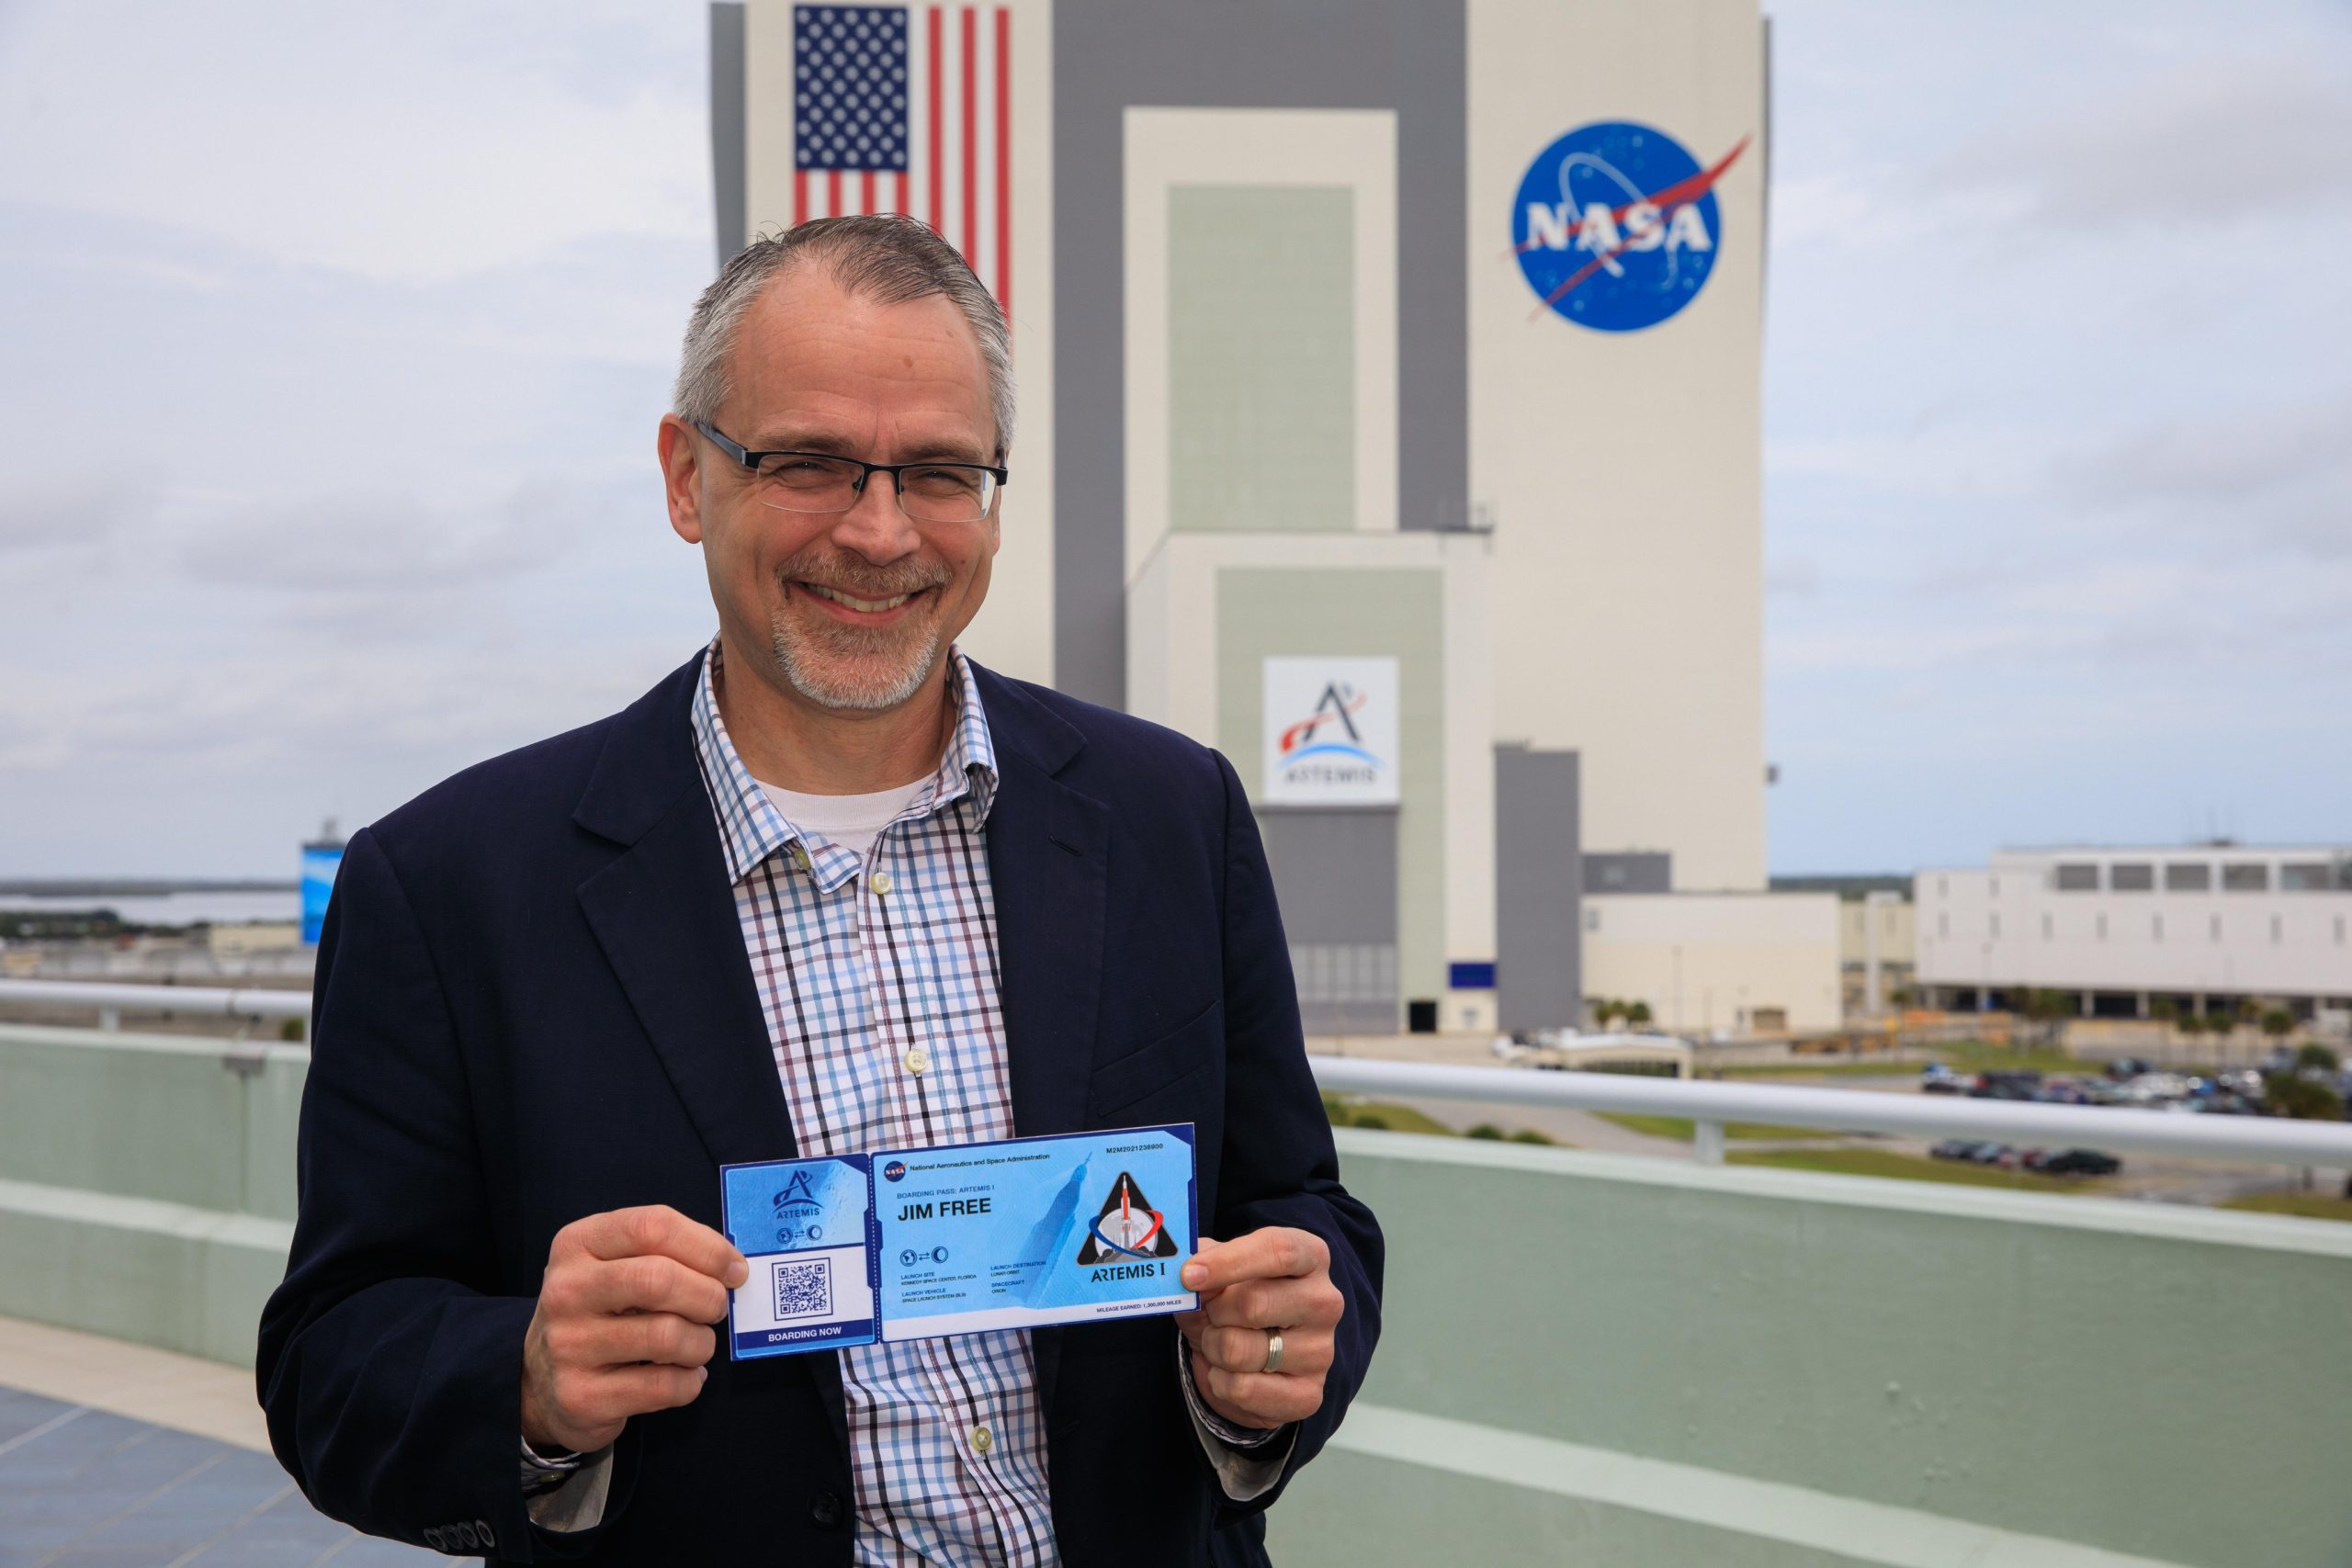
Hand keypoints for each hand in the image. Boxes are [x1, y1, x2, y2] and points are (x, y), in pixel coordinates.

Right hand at [520, 1205, 749, 1453]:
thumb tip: (732, 1267)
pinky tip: (683, 1376)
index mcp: (577, 1244)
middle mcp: (566, 1291)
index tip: (734, 1269)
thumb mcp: (616, 1265)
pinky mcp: (581, 1397)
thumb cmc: (601, 1311)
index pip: (653, 1226)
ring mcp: (568, 1346)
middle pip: (660, 1279)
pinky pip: (664, 1386)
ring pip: (668, 1335)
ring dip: (701, 1343)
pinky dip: (690, 1382)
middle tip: (716, 1309)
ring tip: (696, 1345)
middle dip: (708, 1296)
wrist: (543, 1382)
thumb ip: (667, 1253)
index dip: (708, 1247)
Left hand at [1174, 1227, 1343, 1432]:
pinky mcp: (1308, 1394)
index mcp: (1311, 1257)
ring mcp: (1321, 1351)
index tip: (1189, 1275)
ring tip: (1221, 1343)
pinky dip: (1219, 1381)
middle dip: (1214, 1312)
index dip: (1229, 1262)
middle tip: (1210, 1314)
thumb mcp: (1218, 1270)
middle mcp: (1325, 1302)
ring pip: (1239, 1350)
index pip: (1278, 1250)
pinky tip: (1229, 1372)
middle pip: (1254, 1304)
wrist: (1249, 1357)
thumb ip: (1203, 1261)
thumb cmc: (1236, 1300)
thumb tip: (1188, 1270)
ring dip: (1213, 1347)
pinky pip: (1242, 1389)